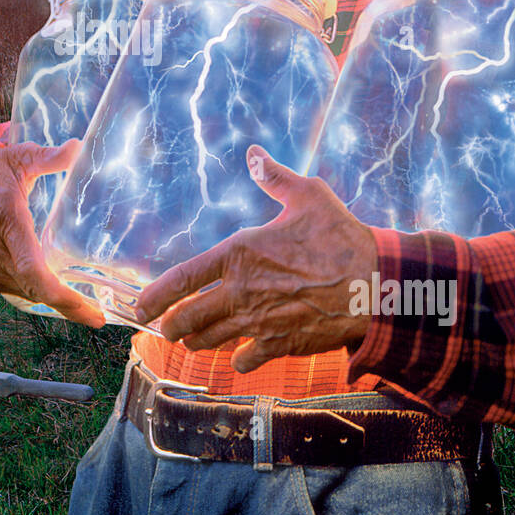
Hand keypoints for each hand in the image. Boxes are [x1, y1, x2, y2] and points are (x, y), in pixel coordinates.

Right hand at [0, 139, 105, 327]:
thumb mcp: (17, 159)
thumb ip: (48, 156)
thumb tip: (77, 147)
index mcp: (6, 221)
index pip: (34, 271)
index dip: (62, 296)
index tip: (89, 308)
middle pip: (35, 290)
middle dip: (67, 306)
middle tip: (96, 315)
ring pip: (25, 293)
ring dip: (51, 300)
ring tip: (81, 304)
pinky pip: (14, 290)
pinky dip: (35, 293)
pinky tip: (54, 292)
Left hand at [135, 143, 375, 372]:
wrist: (375, 283)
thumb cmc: (341, 237)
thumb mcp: (308, 195)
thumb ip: (274, 177)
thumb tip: (254, 154)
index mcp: (239, 253)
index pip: (182, 279)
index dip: (154, 296)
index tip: (139, 307)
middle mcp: (241, 292)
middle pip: (186, 319)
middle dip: (171, 326)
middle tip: (167, 327)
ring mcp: (258, 322)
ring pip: (209, 342)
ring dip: (197, 341)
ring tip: (192, 339)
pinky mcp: (279, 345)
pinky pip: (243, 360)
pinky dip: (237, 358)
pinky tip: (240, 352)